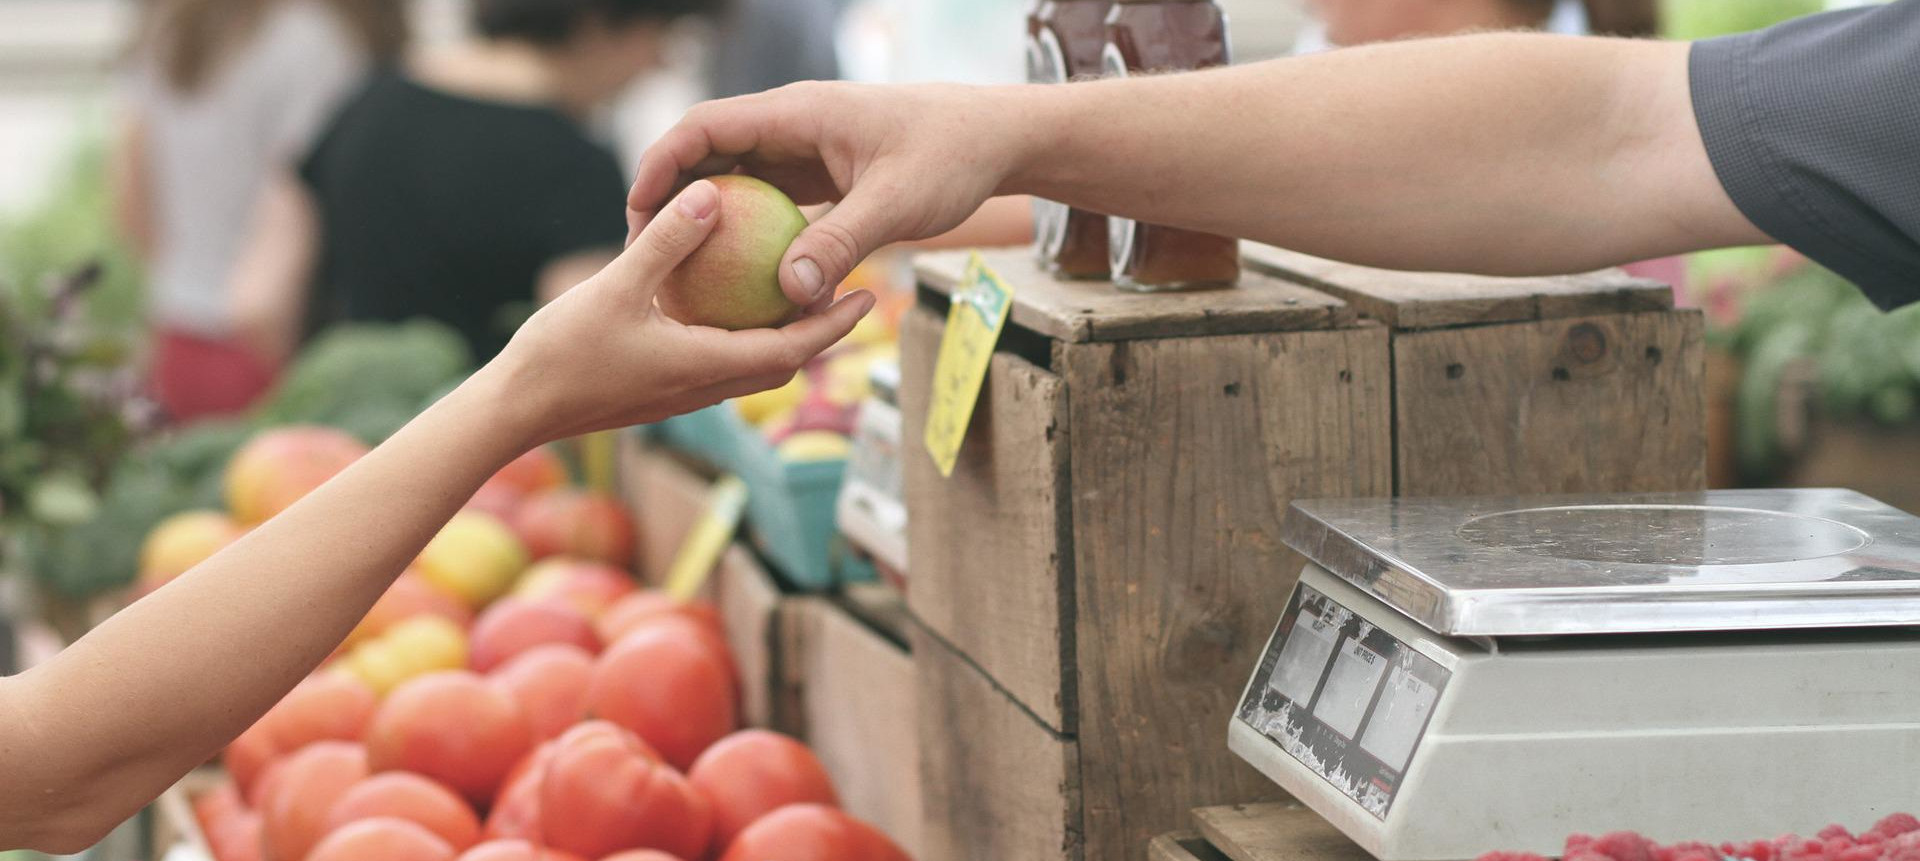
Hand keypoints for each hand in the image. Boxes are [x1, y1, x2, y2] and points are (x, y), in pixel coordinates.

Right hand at [484, 179, 874, 446]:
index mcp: (706, 367)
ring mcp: (681, 393)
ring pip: (750, 366)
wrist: (515, 411)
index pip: (791, 350)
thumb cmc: (561, 354)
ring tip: (799, 294)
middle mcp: (703, 388)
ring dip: (781, 336)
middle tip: (850, 291)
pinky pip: (716, 362)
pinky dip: (739, 336)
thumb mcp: (616, 287)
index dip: (833, 325)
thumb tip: (711, 195)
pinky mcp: (659, 391)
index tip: (867, 298)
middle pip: (781, 362)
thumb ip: (666, 242)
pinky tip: (727, 304)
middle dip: (819, 331)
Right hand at [628, 82, 1035, 307]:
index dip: (662, 164)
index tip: (638, 212)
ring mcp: (805, 150)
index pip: (706, 127)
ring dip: (706, 217)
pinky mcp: (821, 175)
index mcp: (797, 113)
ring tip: (678, 270)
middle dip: (671, 196)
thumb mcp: (896, 204)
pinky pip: (768, 201)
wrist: (995, 139)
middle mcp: (792, 126)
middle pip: (709, 152)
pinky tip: (736, 279)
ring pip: (736, 178)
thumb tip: (789, 293)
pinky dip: (747, 232)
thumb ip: (841, 243)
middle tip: (644, 251)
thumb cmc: (951, 157)